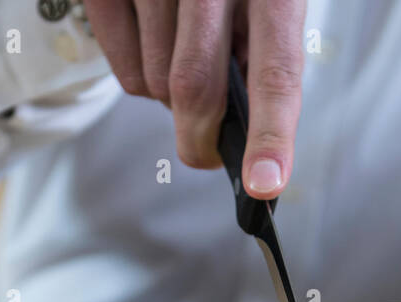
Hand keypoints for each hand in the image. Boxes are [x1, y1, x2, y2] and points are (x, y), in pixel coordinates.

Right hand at [83, 0, 305, 198]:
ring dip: (169, 98)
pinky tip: (153, 42)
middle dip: (199, 137)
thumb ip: (263, 55)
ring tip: (182, 54)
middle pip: (195, 88)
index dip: (272, 133)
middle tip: (203, 151)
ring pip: (156, 86)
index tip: (263, 183)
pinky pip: (124, 74)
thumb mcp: (265, 0)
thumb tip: (250, 134)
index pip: (276, 68)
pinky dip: (139, 77)